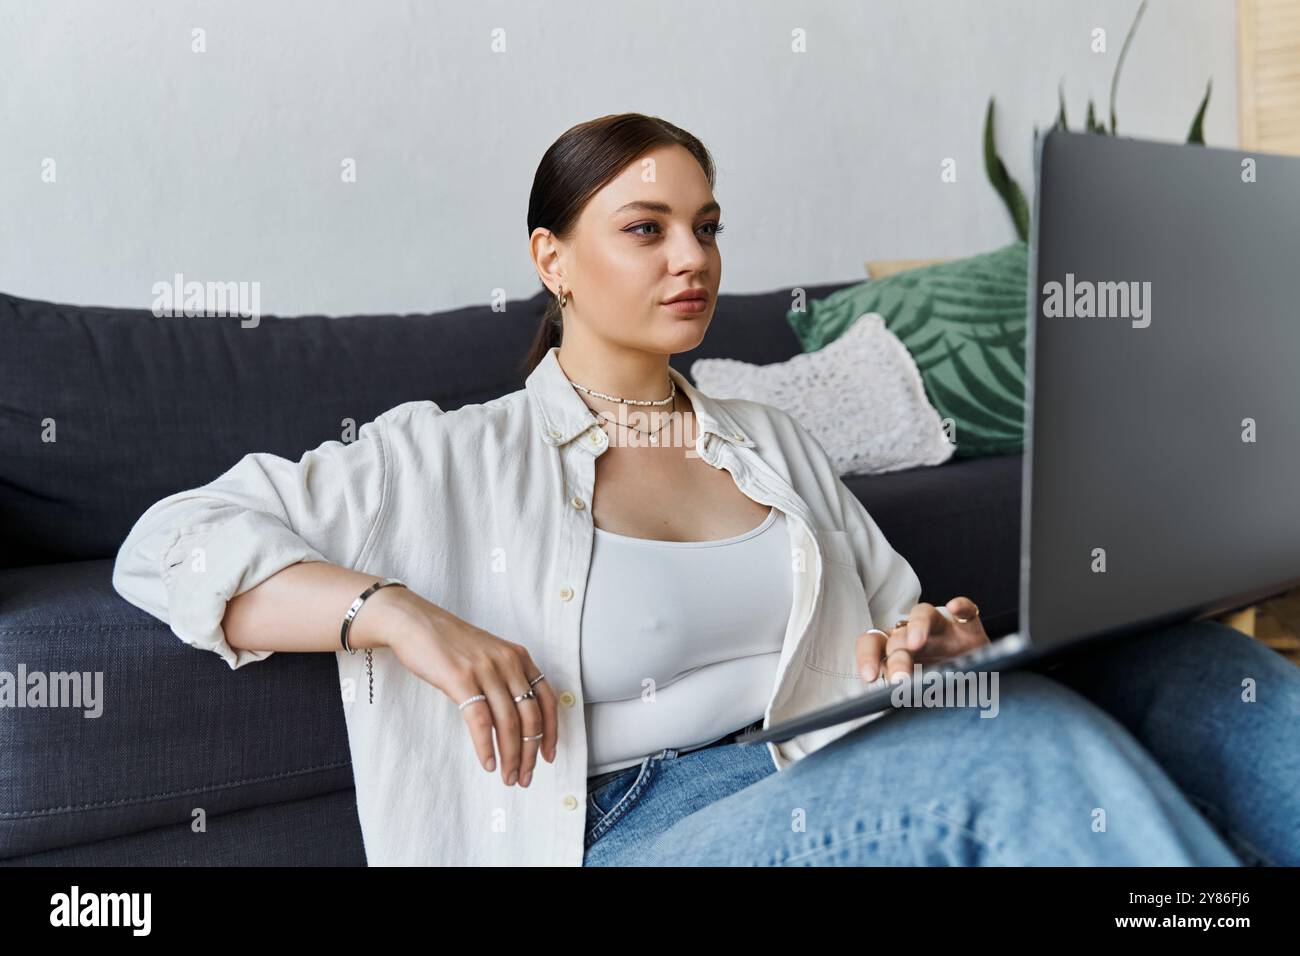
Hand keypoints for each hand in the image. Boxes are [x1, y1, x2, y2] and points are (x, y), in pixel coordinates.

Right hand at [382, 590, 557, 788]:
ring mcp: (485, 670)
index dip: (551, 731)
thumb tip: (516, 719)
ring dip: (511, 756)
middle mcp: (508, 662)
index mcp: (518, 657)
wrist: (413, 622)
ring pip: (508, 722)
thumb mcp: (487, 655)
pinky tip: (487, 763)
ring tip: (508, 777)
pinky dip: (486, 746)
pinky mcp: (461, 679)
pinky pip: (481, 720)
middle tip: (525, 777)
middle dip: (530, 752)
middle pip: (530, 717)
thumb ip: (505, 678)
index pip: (547, 699)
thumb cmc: (448, 643)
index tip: (548, 756)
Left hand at [855, 596, 988, 684]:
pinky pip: (965, 611)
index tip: (870, 677)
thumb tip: (894, 713)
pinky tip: (955, 608)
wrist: (978, 682)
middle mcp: (915, 635)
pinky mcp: (969, 628)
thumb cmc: (940, 688)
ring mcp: (943, 628)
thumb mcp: (920, 696)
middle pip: (898, 637)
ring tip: (916, 644)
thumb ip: (906, 697)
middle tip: (900, 681)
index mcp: (896, 650)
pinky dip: (960, 607)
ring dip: (918, 626)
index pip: (873, 643)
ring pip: (923, 614)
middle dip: (897, 659)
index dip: (867, 657)